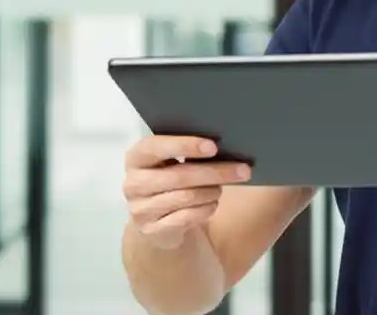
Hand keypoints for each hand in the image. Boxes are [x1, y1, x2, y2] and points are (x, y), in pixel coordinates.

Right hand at [123, 135, 251, 249]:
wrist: (157, 219)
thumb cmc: (172, 180)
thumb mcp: (172, 162)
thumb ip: (187, 151)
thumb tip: (223, 146)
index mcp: (137, 158)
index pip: (157, 147)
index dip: (185, 145)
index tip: (214, 147)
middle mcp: (133, 183)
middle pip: (179, 176)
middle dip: (215, 172)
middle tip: (243, 170)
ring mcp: (140, 209)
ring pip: (186, 197)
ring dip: (211, 192)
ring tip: (221, 188)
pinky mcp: (152, 231)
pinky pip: (186, 218)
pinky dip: (205, 209)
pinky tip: (212, 204)